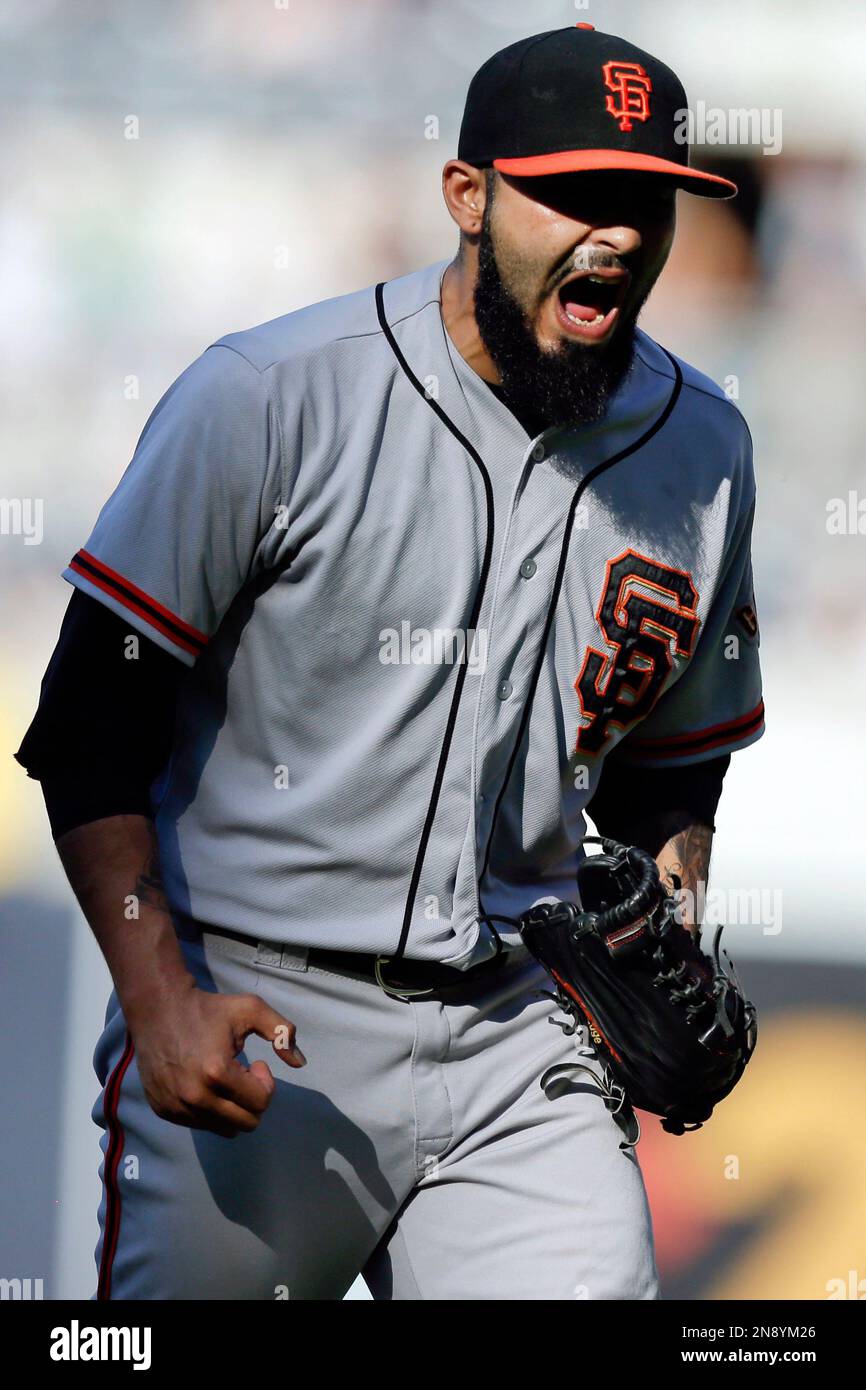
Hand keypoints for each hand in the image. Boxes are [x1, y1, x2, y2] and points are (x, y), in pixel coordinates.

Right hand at [129, 982, 305, 1136]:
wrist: (157, 1009)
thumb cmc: (207, 1009)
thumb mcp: (250, 1009)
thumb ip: (281, 1032)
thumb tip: (300, 1062)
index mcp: (217, 1073)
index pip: (261, 1103)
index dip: (265, 1083)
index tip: (256, 1064)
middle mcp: (195, 1097)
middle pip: (246, 1123)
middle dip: (253, 1100)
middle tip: (243, 1075)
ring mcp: (177, 1107)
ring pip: (224, 1129)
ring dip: (232, 1108)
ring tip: (223, 1080)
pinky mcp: (164, 1111)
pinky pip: (201, 1125)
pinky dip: (210, 1110)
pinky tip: (203, 1083)